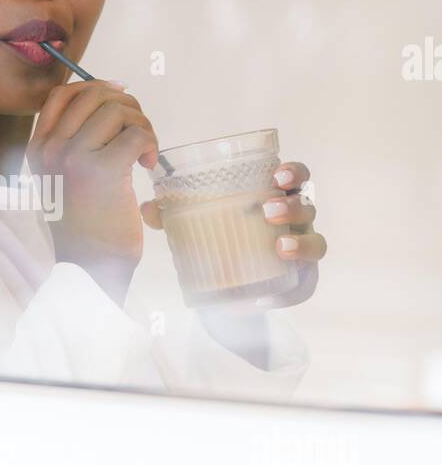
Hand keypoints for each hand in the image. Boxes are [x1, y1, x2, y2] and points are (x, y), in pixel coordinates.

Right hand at [27, 80, 158, 305]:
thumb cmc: (87, 225)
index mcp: (38, 149)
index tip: (121, 97)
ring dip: (142, 124)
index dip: (95, 87)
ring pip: (117, 110)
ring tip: (144, 152)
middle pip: (94, 96)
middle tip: (139, 133)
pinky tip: (147, 164)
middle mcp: (50, 149)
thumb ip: (75, 143)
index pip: (61, 95)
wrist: (90, 266)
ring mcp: (73, 157)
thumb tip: (111, 98)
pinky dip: (150, 142)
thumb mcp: (66, 178)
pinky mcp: (102, 170)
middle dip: (126, 106)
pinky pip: (136, 133)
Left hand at [141, 159, 327, 314]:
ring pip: (315, 239)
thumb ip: (172, 217)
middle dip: (293, 204)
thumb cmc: (218, 245)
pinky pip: (304, 280)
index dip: (292, 172)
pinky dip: (288, 285)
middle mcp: (294, 220)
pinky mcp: (301, 280)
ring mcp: (301, 248)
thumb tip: (149, 208)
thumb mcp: (196, 229)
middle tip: (268, 211)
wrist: (228, 292)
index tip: (276, 175)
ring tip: (278, 246)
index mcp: (273, 198)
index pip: (293, 177)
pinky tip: (269, 290)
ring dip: (299, 240)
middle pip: (307, 203)